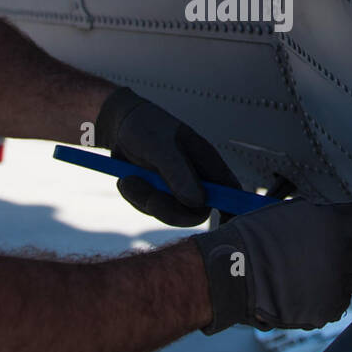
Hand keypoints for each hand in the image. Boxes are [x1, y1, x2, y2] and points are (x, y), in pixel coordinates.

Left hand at [95, 87, 239, 226]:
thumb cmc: (144, 127)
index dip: (233, 211)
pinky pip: (150, 209)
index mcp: (206, 163)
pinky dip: (135, 197)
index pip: (230, 192)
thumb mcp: (159, 147)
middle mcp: (195, 179)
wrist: (119, 126)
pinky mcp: (158, 195)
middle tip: (150, 199)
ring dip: (145, 200)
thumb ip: (178, 173)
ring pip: (169, 213)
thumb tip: (198, 202)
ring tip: (130, 178)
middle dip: (170, 210)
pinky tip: (127, 179)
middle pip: (196, 212)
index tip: (224, 225)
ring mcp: (176, 189)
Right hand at [191, 198, 351, 332]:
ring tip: (308, 275)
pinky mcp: (331, 307)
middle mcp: (345, 249)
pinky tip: (301, 291)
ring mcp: (340, 280)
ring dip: (342, 278)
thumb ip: (326, 218)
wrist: (232, 272)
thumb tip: (343, 223)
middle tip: (346, 258)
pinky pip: (339, 302)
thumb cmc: (254, 239)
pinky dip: (325, 299)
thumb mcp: (293, 213)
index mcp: (337, 220)